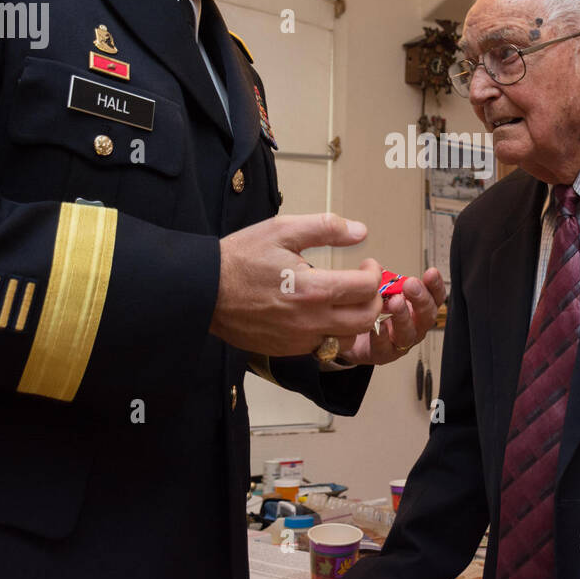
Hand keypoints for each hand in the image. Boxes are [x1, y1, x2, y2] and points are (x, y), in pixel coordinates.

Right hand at [209, 213, 381, 355]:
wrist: (204, 290)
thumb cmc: (241, 258)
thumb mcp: (282, 230)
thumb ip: (326, 228)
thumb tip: (360, 231)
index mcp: (314, 289)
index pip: (367, 288)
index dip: (375, 273)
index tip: (367, 264)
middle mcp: (311, 320)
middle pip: (366, 319)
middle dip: (374, 299)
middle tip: (364, 284)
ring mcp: (299, 340)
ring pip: (347, 338)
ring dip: (354, 319)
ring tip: (345, 300)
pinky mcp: (286, 350)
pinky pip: (322, 347)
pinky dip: (330, 332)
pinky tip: (319, 313)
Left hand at [334, 267, 445, 366]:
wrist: (354, 339)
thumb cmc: (374, 313)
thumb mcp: (379, 291)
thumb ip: (381, 278)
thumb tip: (374, 267)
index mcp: (418, 309)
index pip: (435, 298)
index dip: (435, 286)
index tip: (431, 273)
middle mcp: (415, 327)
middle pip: (427, 316)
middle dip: (421, 299)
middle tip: (410, 285)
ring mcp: (401, 343)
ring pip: (408, 333)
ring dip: (403, 316)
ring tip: (395, 302)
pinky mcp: (384, 355)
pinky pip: (385, 348)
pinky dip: (382, 337)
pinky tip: (378, 327)